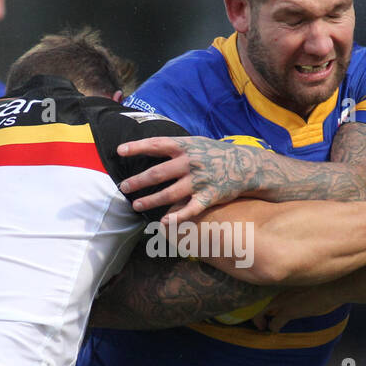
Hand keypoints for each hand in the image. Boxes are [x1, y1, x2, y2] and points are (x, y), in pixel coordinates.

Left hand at [117, 136, 254, 222]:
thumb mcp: (197, 143)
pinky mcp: (209, 196)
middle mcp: (190, 163)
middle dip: (138, 181)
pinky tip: (164, 222)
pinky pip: (190, 209)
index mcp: (185, 147)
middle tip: (124, 187)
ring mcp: (199, 181)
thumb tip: (151, 146)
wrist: (246, 166)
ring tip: (137, 205)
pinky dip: (177, 217)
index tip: (119, 150)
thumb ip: (176, 146)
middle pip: (158, 173)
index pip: (156, 145)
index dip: (137, 147)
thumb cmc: (216, 154)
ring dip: (151, 200)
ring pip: (169, 194)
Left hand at [256, 284, 343, 331]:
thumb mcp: (305, 275)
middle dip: (254, 307)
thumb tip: (294, 283)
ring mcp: (282, 300)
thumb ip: (295, 279)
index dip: (258, 293)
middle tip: (256, 315)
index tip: (258, 298)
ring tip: (261, 325)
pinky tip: (274, 330)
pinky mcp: (288, 312)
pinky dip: (273, 327)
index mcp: (281, 277)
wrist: (333, 286)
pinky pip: (274, 323)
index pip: (261, 282)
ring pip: (260, 311)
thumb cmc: (325, 279)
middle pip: (256, 297)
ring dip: (259, 320)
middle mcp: (277, 287)